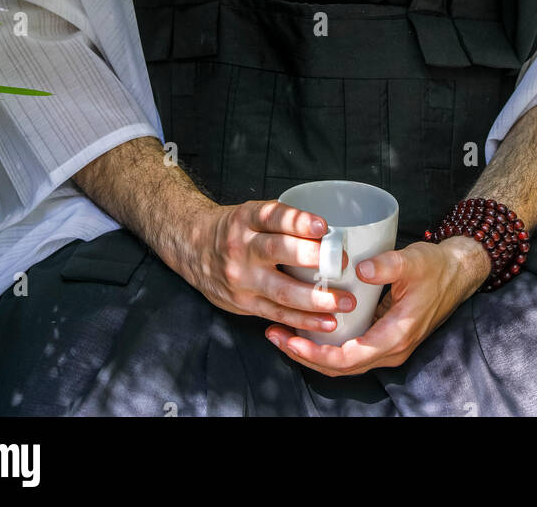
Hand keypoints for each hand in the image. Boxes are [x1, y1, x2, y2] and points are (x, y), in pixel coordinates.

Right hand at [186, 198, 355, 336]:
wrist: (192, 248)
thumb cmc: (234, 229)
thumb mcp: (250, 214)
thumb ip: (282, 221)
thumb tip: (329, 233)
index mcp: (246, 219)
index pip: (272, 217)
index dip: (297, 221)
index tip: (323, 226)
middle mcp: (241, 247)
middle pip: (277, 252)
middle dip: (312, 258)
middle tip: (342, 262)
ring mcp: (241, 279)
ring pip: (281, 290)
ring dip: (316, 298)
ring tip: (344, 301)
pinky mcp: (243, 304)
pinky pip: (278, 313)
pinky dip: (304, 320)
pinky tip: (327, 322)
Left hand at [264, 236, 490, 376]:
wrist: (457, 273)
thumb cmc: (435, 268)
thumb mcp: (413, 262)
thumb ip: (388, 265)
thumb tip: (360, 269)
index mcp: (395, 337)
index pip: (349, 358)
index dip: (316, 353)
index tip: (291, 338)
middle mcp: (389, 349)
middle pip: (339, 367)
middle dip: (304, 355)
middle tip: (273, 335)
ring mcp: (386, 346)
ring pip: (342, 362)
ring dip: (311, 352)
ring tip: (281, 333)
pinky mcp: (382, 337)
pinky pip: (349, 350)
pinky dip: (324, 345)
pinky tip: (305, 327)